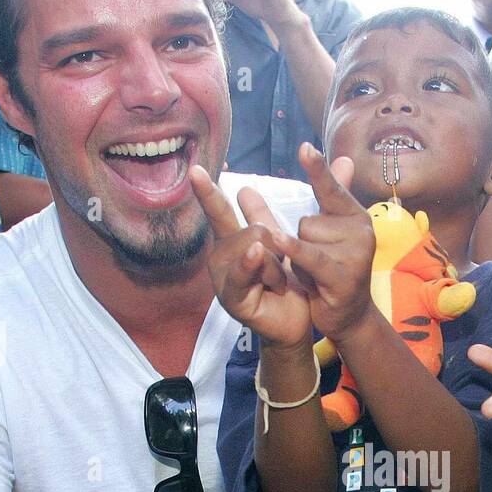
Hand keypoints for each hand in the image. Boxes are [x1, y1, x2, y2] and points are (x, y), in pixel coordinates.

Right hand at [191, 166, 312, 349]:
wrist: (296, 321)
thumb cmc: (284, 283)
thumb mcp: (274, 245)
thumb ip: (262, 215)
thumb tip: (245, 186)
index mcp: (230, 240)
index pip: (218, 209)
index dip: (208, 191)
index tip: (195, 170)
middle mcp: (221, 256)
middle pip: (254, 230)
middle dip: (278, 249)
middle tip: (280, 272)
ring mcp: (223, 278)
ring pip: (255, 248)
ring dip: (277, 268)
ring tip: (277, 285)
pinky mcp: (232, 298)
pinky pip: (241, 274)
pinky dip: (250, 264)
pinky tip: (255, 254)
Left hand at [269, 144, 375, 344]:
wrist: (349, 316)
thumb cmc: (335, 269)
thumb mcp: (333, 230)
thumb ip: (333, 193)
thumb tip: (345, 159)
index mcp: (356, 216)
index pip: (332, 189)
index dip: (318, 169)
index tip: (304, 147)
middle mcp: (361, 231)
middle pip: (307, 221)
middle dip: (302, 243)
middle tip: (317, 264)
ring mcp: (356, 255)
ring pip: (305, 239)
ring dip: (299, 261)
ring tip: (315, 276)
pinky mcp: (344, 277)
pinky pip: (311, 257)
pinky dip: (295, 251)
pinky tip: (278, 240)